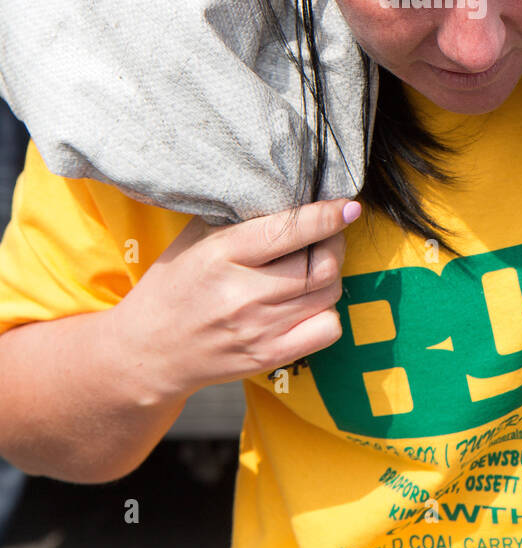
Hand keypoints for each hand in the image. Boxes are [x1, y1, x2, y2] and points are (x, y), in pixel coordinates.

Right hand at [111, 197, 361, 402]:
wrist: (147, 352)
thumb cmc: (173, 285)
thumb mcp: (194, 239)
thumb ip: (239, 216)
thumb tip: (292, 190)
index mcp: (221, 256)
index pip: (289, 231)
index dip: (327, 216)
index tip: (348, 205)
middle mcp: (241, 294)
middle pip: (318, 265)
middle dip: (335, 242)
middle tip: (331, 233)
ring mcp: (257, 330)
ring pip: (327, 294)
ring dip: (332, 274)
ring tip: (317, 264)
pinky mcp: (268, 357)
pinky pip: (326, 329)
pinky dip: (328, 310)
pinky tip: (309, 301)